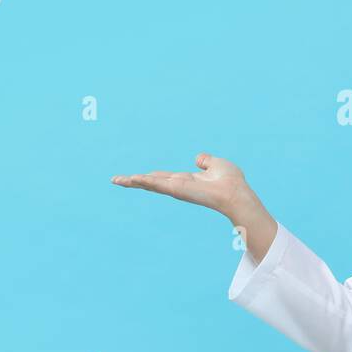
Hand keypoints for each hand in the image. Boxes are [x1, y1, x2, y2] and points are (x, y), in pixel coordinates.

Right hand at [111, 153, 250, 217]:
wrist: (235, 192)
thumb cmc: (230, 181)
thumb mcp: (216, 164)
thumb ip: (206, 161)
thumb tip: (198, 158)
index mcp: (187, 181)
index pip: (163, 178)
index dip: (150, 177)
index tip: (135, 177)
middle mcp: (179, 186)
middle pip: (151, 182)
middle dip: (134, 181)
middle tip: (116, 180)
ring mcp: (177, 189)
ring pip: (150, 184)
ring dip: (133, 181)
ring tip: (116, 180)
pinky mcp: (177, 189)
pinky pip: (157, 184)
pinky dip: (144, 181)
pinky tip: (130, 179)